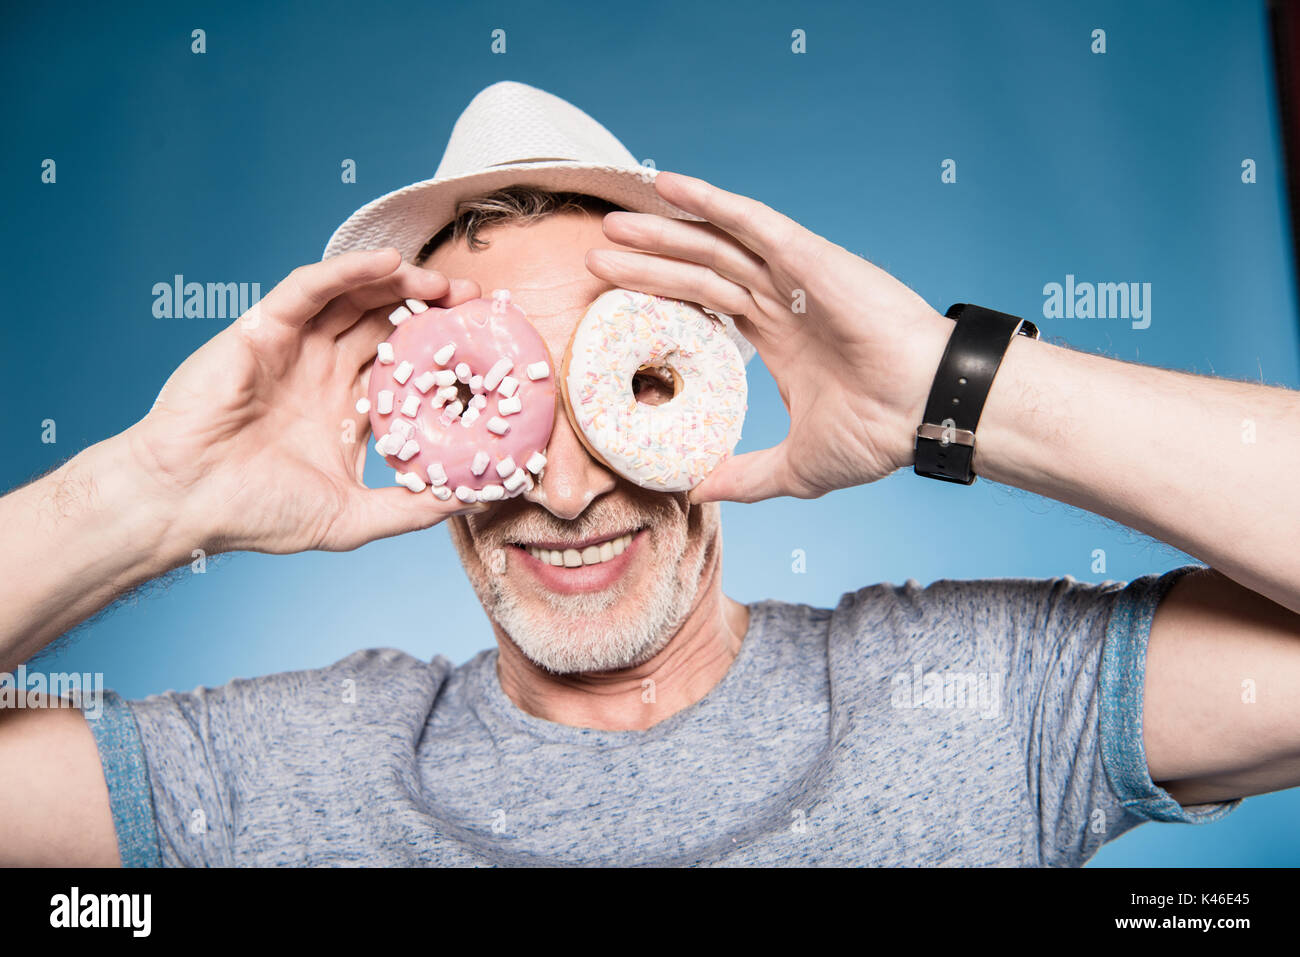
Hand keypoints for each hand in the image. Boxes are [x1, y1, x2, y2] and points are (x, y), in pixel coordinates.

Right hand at [127, 248, 485, 553]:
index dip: (446, 356)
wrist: (186, 503)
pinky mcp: (264, 327)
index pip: (406, 369)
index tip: (490, 350)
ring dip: (400, 283)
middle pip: (388, 325)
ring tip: (443, 282)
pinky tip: (388, 263)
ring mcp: (295, 347)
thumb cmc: (255, 514)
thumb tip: (472, 503)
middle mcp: (323, 371)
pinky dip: (348, 270)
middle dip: (433, 311)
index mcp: (345, 409)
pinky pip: (311, 287)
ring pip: (356, 299)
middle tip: (476, 303)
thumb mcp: (351, 518)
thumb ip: (410, 509)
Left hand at [586, 170, 953, 503]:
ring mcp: (794, 276)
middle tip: (595, 256)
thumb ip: (745, 476)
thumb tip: (695, 492)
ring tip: (613, 224)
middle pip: (699, 271)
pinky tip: (670, 186)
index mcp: (777, 339)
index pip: (704, 308)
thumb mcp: (796, 466)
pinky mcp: (809, 259)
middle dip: (647, 262)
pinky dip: (711, 202)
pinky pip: (753, 221)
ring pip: (715, 244)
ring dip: (664, 230)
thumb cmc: (879, 433)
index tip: (615, 304)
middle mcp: (781, 301)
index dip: (661, 299)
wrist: (928, 411)